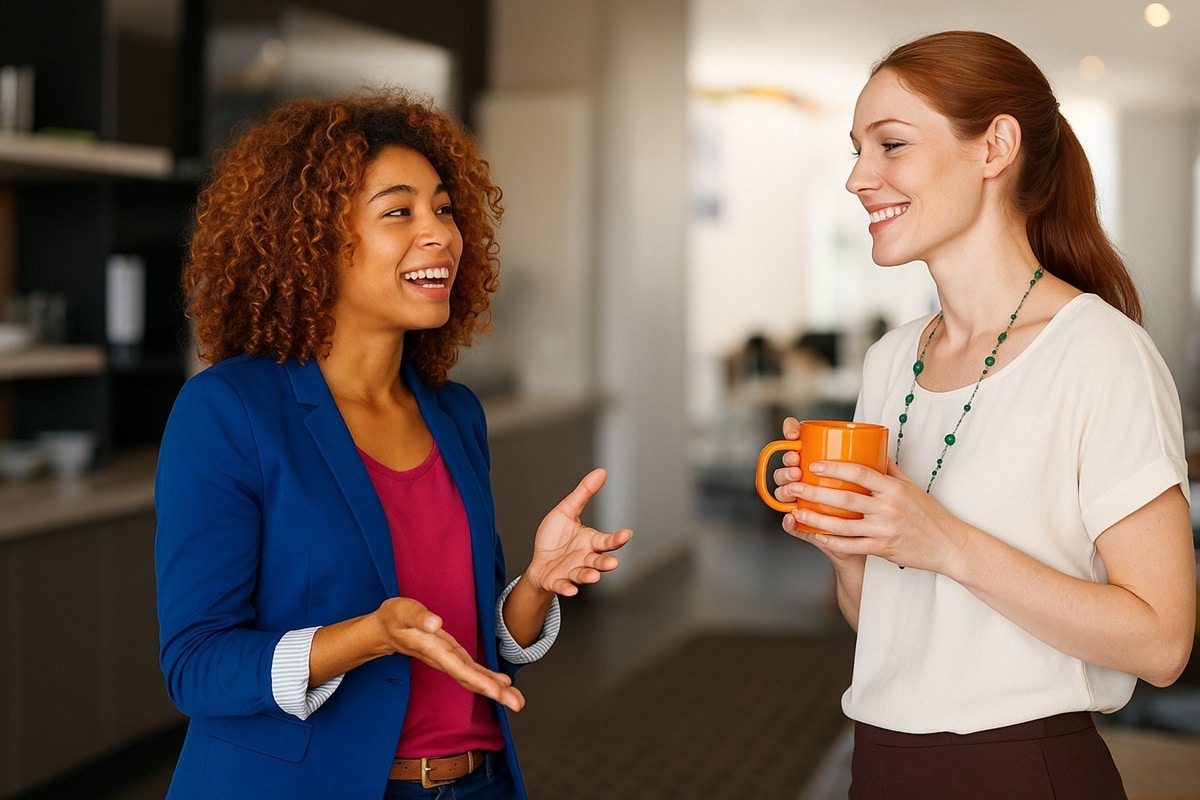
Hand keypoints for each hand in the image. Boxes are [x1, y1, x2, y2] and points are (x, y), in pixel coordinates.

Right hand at [374, 597, 525, 711]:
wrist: (385, 630)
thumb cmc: (395, 618)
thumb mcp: (403, 612)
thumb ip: (419, 618)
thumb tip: (437, 623)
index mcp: (433, 649)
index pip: (458, 667)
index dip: (478, 679)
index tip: (497, 691)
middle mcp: (443, 659)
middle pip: (470, 679)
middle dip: (494, 691)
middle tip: (517, 703)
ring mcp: (448, 660)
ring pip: (472, 678)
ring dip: (495, 690)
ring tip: (516, 700)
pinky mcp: (451, 656)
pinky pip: (471, 671)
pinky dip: (487, 679)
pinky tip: (503, 685)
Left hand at [523, 468, 632, 596]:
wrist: (539, 561)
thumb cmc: (556, 537)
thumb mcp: (567, 510)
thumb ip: (584, 493)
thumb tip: (601, 472)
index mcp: (590, 541)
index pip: (606, 541)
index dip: (617, 538)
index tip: (627, 534)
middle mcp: (585, 558)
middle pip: (599, 560)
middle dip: (606, 562)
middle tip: (613, 562)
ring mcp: (572, 571)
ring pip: (584, 574)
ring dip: (589, 576)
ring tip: (593, 576)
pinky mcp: (558, 581)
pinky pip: (564, 585)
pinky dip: (567, 588)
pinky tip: (570, 590)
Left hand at [779, 456, 962, 571]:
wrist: (948, 545)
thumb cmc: (929, 514)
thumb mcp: (912, 486)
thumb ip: (890, 470)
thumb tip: (875, 450)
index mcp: (894, 489)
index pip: (860, 473)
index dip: (835, 468)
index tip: (815, 465)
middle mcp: (888, 508)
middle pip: (845, 499)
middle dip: (815, 492)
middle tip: (793, 487)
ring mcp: (885, 530)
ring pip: (844, 525)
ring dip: (817, 519)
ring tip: (797, 512)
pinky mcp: (883, 548)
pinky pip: (853, 545)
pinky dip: (833, 541)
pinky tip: (817, 536)